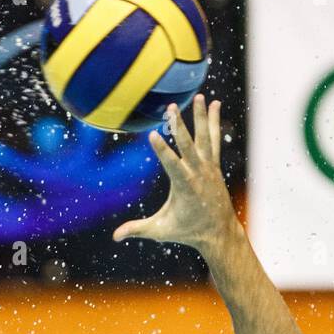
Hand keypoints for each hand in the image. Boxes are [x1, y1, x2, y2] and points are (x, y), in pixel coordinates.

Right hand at [113, 94, 235, 252]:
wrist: (218, 233)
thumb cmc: (188, 231)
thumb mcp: (161, 231)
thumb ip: (138, 229)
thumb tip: (114, 237)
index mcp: (185, 187)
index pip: (171, 165)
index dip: (162, 150)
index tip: (152, 134)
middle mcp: (198, 173)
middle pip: (188, 145)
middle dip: (179, 126)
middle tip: (171, 107)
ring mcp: (209, 167)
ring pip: (205, 137)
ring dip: (201, 116)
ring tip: (200, 96)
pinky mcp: (214, 164)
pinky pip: (214, 138)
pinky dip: (213, 121)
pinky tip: (214, 103)